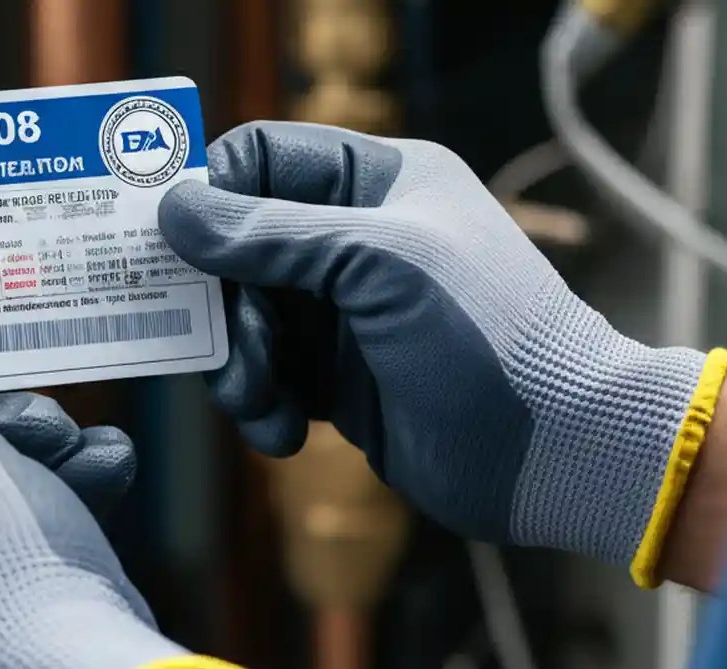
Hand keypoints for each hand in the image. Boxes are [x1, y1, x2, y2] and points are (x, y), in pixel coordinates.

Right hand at [159, 121, 726, 585]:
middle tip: (227, 352)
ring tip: (260, 404)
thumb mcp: (379, 263)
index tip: (172, 245)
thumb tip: (175, 208)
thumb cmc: (485, 334)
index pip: (263, 159)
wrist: (555, 451)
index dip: (211, 194)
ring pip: (242, 318)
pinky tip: (283, 433)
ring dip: (238, 364)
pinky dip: (260, 404)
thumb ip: (272, 233)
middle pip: (236, 247)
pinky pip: (266, 376)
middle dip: (221, 304)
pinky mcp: (337, 378)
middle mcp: (354, 240)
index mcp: (377, 183)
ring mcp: (344, 311)